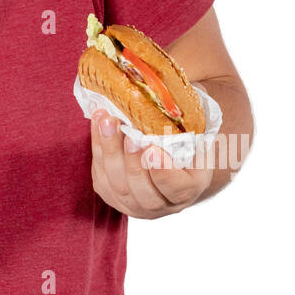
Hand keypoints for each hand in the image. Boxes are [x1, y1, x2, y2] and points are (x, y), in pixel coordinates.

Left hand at [90, 110, 211, 218]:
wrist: (165, 156)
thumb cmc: (184, 139)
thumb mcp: (196, 131)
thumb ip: (191, 119)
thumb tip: (180, 90)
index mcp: (188, 190)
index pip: (178, 188)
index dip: (164, 172)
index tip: (153, 149)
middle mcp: (162, 204)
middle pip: (144, 192)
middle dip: (133, 162)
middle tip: (128, 135)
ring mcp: (135, 204)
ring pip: (117, 185)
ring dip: (109, 151)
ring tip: (107, 121)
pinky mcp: (112, 195)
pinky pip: (101, 175)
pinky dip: (98, 147)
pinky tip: (98, 122)